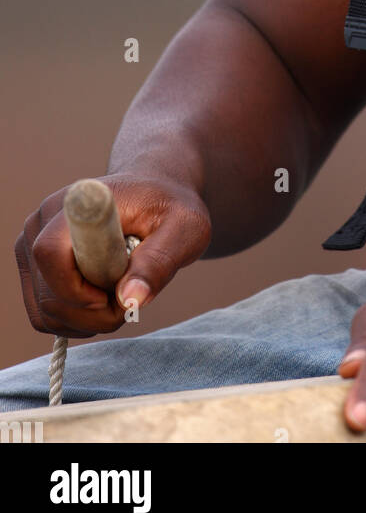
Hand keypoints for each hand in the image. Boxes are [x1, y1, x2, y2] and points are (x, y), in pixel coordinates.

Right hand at [14, 175, 211, 336]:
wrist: (152, 194)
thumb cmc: (169, 207)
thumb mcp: (185, 229)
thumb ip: (159, 262)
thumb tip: (130, 300)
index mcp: (79, 202)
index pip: (50, 254)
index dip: (78, 288)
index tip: (115, 293)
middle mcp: (43, 219)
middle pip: (49, 294)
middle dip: (94, 312)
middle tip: (130, 295)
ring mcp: (32, 242)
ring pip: (45, 310)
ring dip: (87, 318)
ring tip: (119, 292)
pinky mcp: (32, 264)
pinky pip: (43, 314)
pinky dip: (74, 319)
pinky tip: (102, 299)